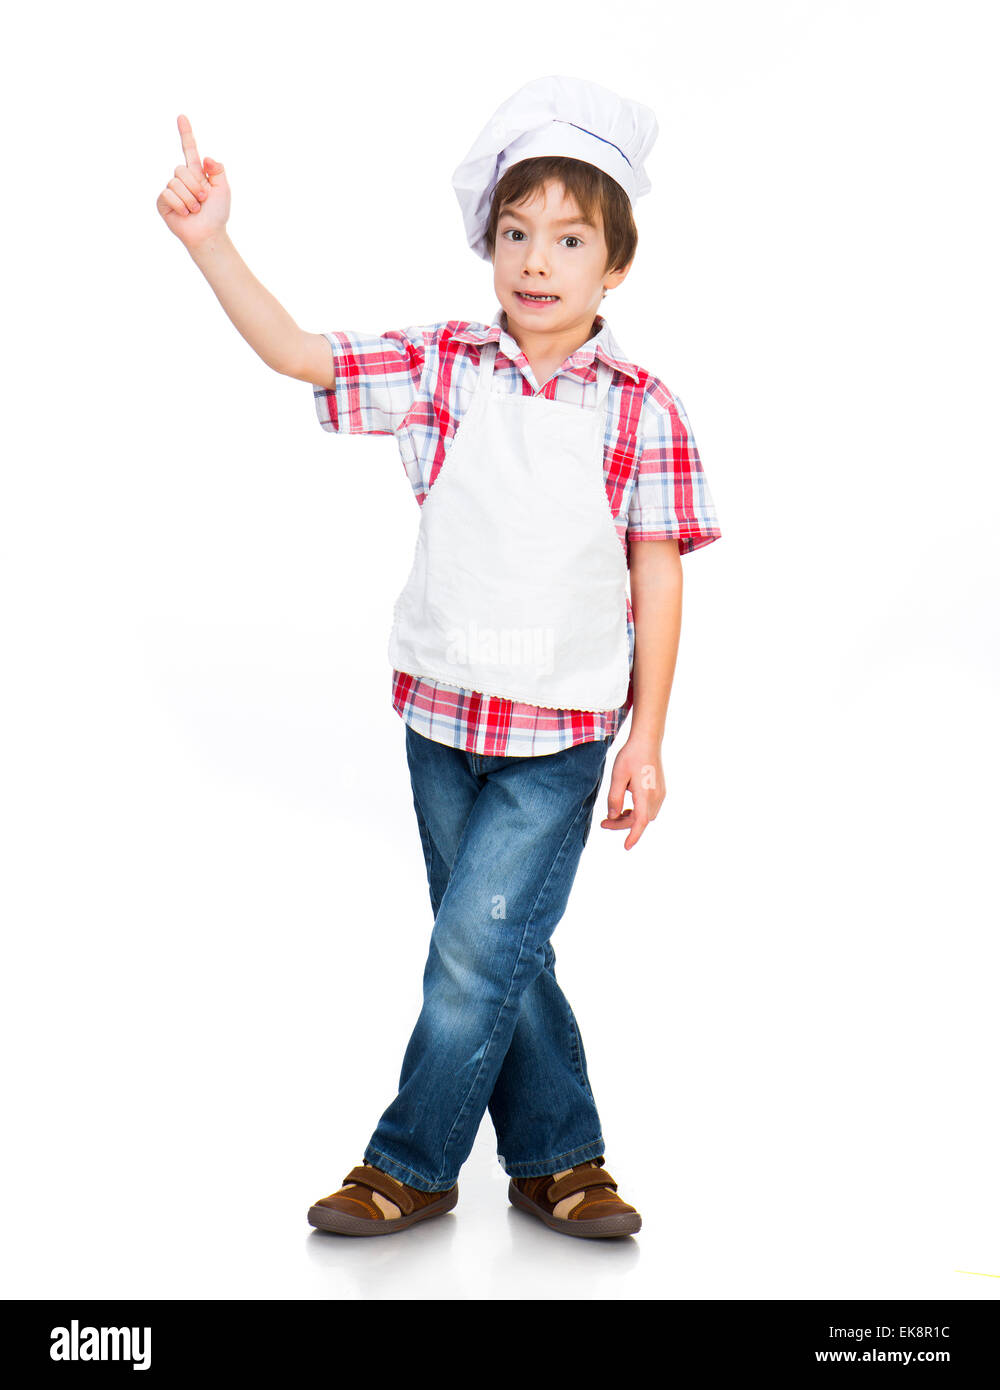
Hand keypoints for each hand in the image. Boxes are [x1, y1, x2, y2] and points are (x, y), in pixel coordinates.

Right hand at [156, 114, 230, 248]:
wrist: (209, 234)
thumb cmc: (217, 214)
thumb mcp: (224, 189)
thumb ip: (218, 170)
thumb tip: (206, 158)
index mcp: (197, 173)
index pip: (189, 149)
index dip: (186, 133)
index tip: (182, 116)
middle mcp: (182, 179)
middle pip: (181, 169)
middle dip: (195, 186)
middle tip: (203, 201)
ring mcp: (171, 189)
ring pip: (176, 182)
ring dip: (190, 199)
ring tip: (195, 209)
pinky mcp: (163, 201)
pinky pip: (168, 194)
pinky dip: (181, 205)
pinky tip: (185, 214)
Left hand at [600, 734, 664, 849]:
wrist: (647, 740)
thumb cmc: (631, 756)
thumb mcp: (617, 776)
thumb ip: (614, 798)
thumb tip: (613, 816)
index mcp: (646, 794)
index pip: (640, 822)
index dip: (633, 836)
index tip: (626, 846)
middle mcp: (656, 796)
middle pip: (641, 820)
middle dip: (622, 824)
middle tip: (603, 823)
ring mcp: (660, 793)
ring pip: (646, 815)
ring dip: (631, 818)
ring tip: (613, 815)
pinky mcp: (660, 790)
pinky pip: (649, 807)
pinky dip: (638, 811)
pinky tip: (626, 806)